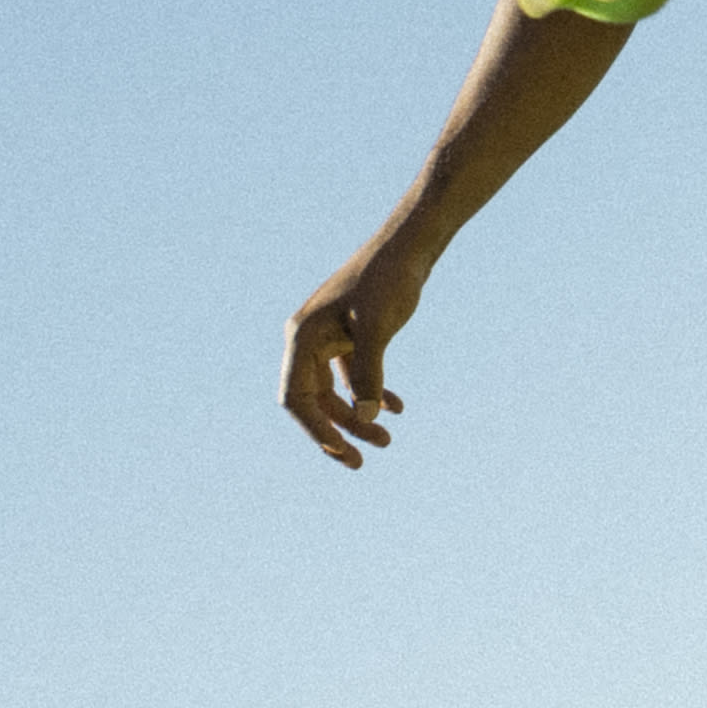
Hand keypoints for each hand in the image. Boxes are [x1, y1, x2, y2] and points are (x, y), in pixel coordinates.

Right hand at [284, 237, 430, 467]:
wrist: (409, 246)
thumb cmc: (389, 280)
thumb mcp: (378, 328)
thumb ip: (369, 373)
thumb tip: (365, 416)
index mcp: (303, 338)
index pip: (297, 398)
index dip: (315, 429)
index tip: (342, 452)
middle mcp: (308, 340)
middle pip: (313, 400)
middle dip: (338, 430)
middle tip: (362, 460)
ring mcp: (328, 338)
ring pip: (334, 391)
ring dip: (357, 415)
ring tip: (387, 439)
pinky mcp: (350, 335)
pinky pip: (353, 375)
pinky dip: (371, 392)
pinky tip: (396, 408)